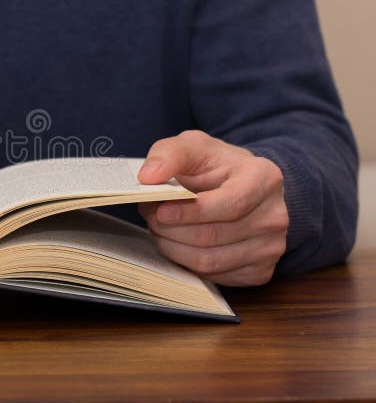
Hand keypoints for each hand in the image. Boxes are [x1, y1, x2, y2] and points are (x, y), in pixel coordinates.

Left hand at [137, 130, 287, 285]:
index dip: (189, 212)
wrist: (239, 185)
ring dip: (173, 248)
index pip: (229, 204)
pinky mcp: (260, 271)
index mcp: (264, 178)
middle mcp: (274, 215)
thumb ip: (169, 154)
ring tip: (159, 229)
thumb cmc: (214, 165)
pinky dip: (186, 263)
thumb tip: (148, 176)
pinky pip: (214, 276)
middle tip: (151, 217)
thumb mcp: (192, 146)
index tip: (160, 211)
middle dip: (172, 230)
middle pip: (214, 236)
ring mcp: (271, 247)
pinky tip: (177, 243)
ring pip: (209, 261)